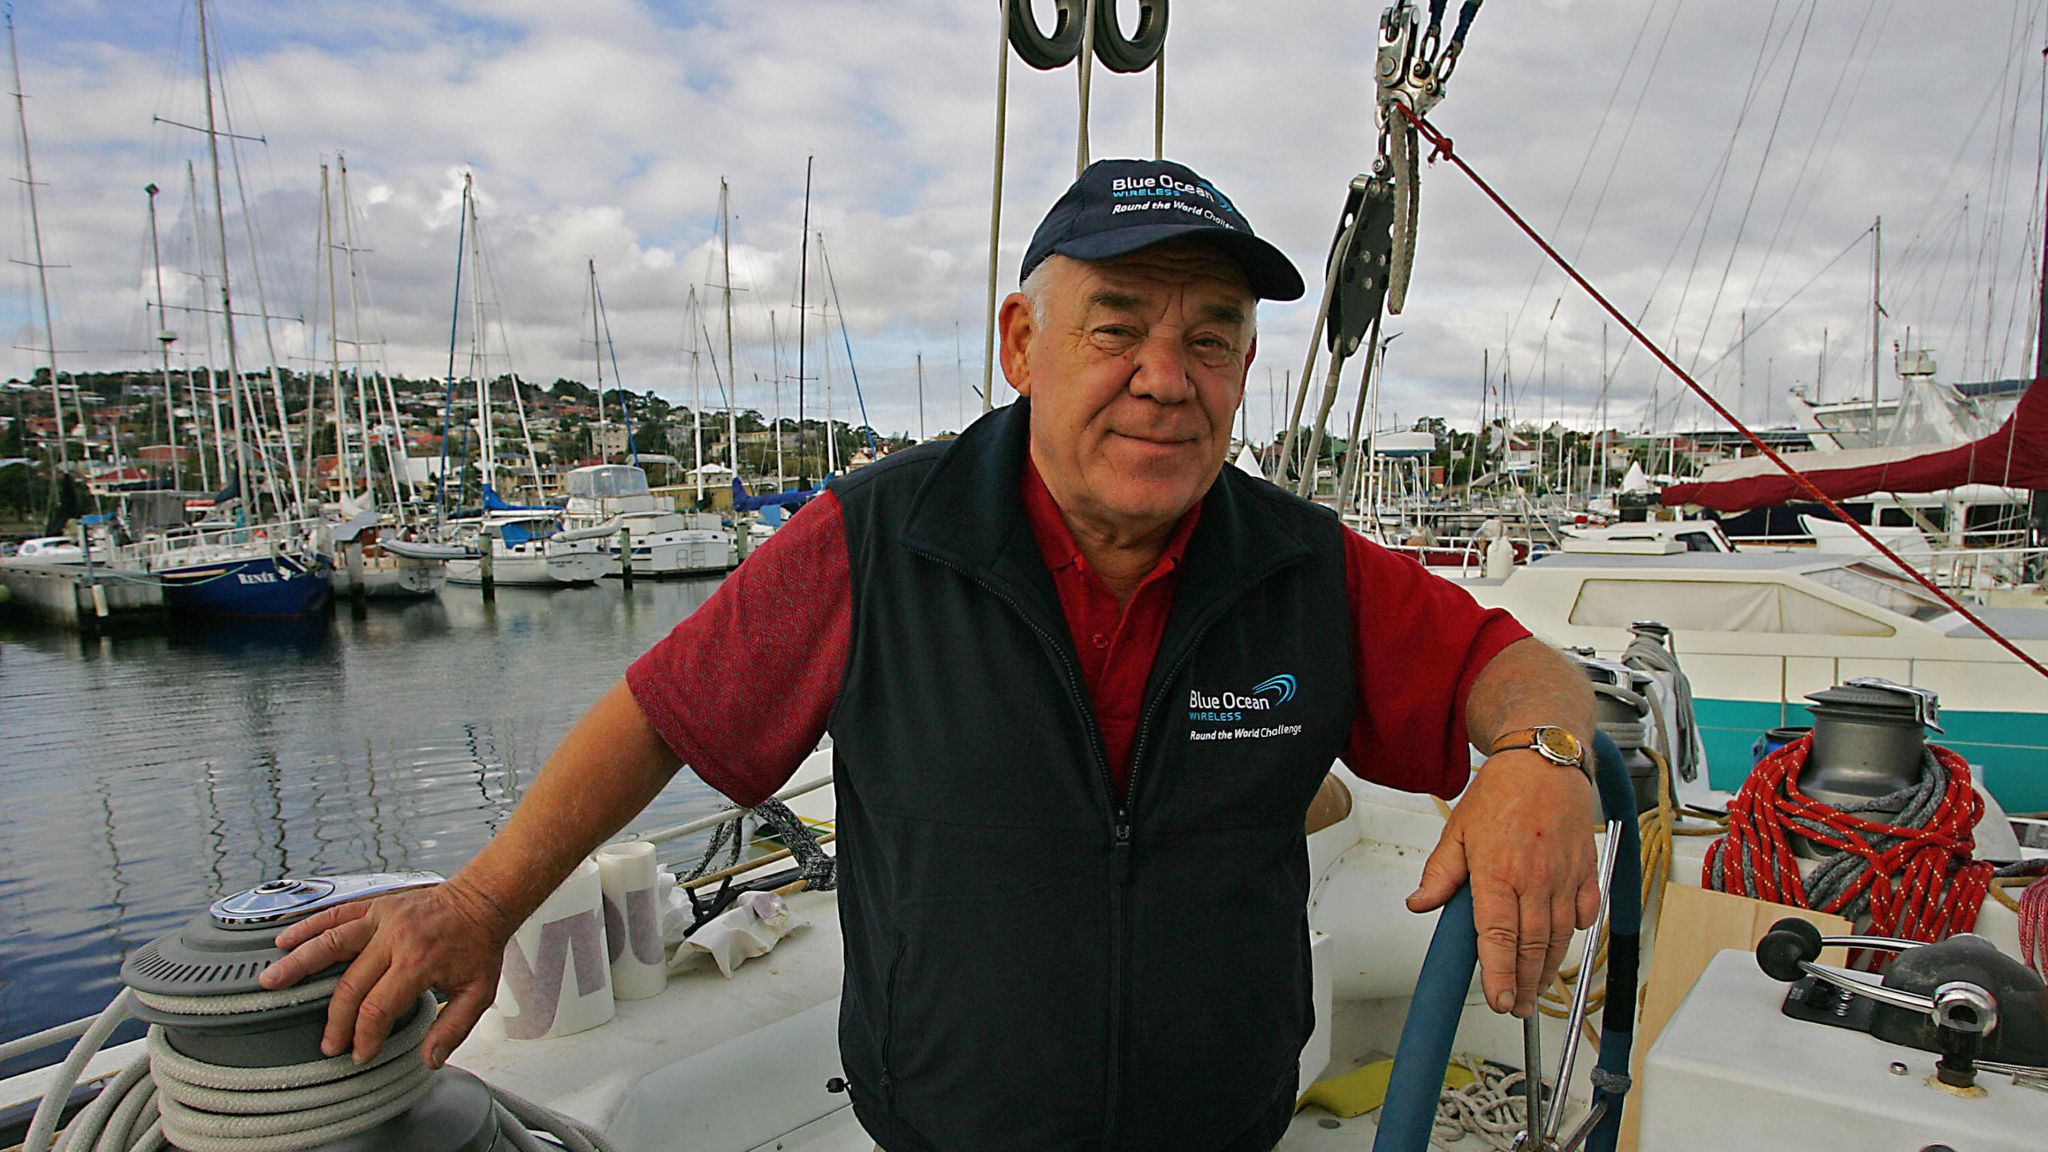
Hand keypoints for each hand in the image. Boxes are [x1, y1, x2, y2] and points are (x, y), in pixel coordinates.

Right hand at [258, 877, 512, 1067]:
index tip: (359, 1054)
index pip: (378, 1007)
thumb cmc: (478, 948)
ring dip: (298, 964)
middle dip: (336, 1021)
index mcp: (419, 961)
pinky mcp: (375, 905)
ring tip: (270, 982)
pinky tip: (283, 941)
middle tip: (327, 1044)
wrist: (483, 900)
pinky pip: (335, 914)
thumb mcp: (479, 992)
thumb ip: (454, 1028)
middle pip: (351, 985)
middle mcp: (395, 938)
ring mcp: (381, 918)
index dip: (364, 1036)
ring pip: (330, 942)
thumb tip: (428, 1059)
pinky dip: (307, 926)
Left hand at [1405, 751, 1599, 1016]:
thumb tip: (1420, 904)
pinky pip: (1586, 913)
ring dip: (1548, 969)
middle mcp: (1535, 880)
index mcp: (1498, 872)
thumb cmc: (1501, 793)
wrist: (1544, 762)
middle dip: (1524, 984)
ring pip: (1559, 937)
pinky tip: (1563, 947)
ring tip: (1536, 990)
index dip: (1498, 974)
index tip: (1499, 1001)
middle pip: (1531, 946)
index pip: (1497, 937)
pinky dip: (1576, 935)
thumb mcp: (1458, 831)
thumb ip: (1440, 874)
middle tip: (1516, 1006)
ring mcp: (1565, 877)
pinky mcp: (1587, 871)